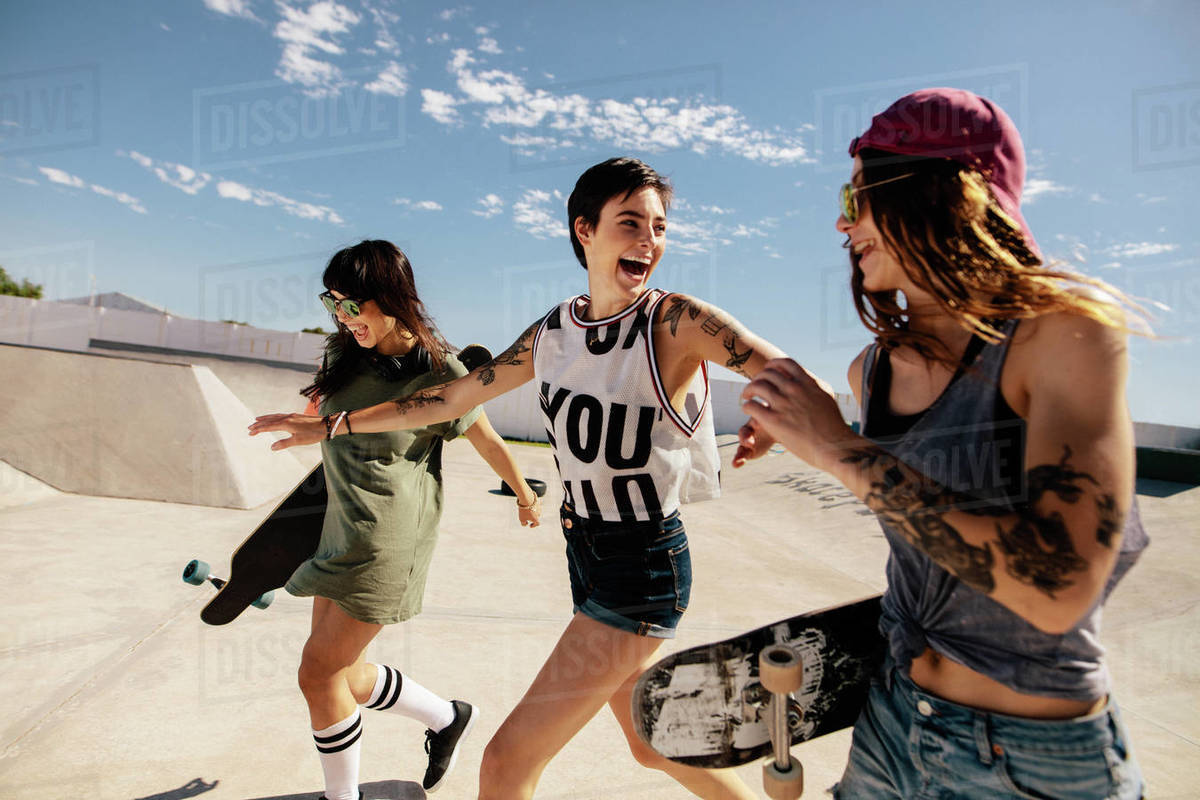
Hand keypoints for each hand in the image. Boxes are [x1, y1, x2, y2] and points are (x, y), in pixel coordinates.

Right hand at [248, 413, 326, 449]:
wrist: (327, 425)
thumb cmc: (313, 434)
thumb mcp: (298, 441)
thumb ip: (284, 443)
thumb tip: (272, 447)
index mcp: (286, 424)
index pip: (268, 426)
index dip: (259, 429)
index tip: (250, 432)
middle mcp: (287, 418)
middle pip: (270, 420)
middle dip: (259, 424)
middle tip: (249, 428)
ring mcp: (292, 416)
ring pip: (275, 416)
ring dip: (266, 419)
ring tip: (258, 420)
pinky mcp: (296, 416)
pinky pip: (281, 415)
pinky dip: (274, 417)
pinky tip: (275, 419)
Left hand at [517, 494, 541, 527]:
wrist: (526, 499)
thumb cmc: (524, 510)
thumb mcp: (521, 518)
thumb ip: (523, 524)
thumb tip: (526, 524)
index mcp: (536, 518)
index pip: (537, 524)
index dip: (534, 525)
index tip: (530, 525)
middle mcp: (539, 513)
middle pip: (536, 517)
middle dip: (531, 517)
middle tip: (525, 515)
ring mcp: (539, 507)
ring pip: (535, 511)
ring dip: (532, 511)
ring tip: (525, 509)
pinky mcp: (538, 502)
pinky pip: (535, 505)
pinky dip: (532, 506)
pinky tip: (527, 504)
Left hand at [739, 358, 856, 470]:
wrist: (834, 447)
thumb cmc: (833, 428)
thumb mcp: (826, 399)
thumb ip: (814, 389)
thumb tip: (810, 384)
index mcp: (808, 383)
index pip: (785, 363)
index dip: (772, 365)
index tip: (767, 371)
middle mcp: (795, 389)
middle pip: (768, 373)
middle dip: (758, 378)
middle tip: (753, 387)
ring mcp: (784, 403)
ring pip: (757, 387)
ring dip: (748, 390)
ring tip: (746, 396)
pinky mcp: (774, 420)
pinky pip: (752, 406)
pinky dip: (747, 406)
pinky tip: (748, 409)